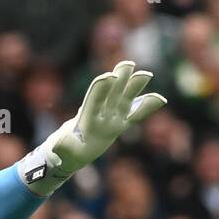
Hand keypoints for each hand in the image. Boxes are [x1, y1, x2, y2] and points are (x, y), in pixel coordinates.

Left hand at [18, 60, 166, 195]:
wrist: (70, 153)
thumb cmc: (63, 151)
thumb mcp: (61, 149)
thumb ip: (62, 146)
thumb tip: (57, 147)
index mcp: (85, 119)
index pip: (94, 100)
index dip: (101, 89)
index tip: (109, 77)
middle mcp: (100, 116)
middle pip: (110, 94)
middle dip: (119, 80)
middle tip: (127, 64)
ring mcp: (111, 119)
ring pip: (124, 100)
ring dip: (133, 87)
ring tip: (145, 74)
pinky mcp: (119, 126)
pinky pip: (135, 116)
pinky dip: (147, 107)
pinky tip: (161, 99)